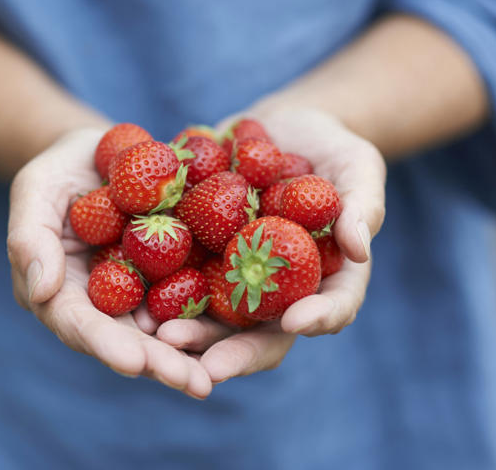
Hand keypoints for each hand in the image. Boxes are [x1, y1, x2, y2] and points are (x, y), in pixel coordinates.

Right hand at [7, 128, 212, 398]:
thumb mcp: (35, 191)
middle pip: (129, 339)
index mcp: (63, 292)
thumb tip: (40, 292)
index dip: (106, 344)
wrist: (102, 152)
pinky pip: (195, 296)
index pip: (80, 324)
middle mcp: (104, 303)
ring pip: (166, 329)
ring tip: (217, 376)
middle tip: (194, 384)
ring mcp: (142, 291)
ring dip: (191, 354)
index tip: (133, 362)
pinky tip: (244, 331)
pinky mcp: (175, 273)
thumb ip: (29, 238)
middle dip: (159, 363)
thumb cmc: (58, 171)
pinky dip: (214, 316)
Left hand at [156, 106, 385, 382]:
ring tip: (162, 336)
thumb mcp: (358, 167)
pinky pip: (178, 276)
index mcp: (322, 278)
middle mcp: (275, 289)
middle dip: (234, 349)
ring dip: (190, 331)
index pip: (328, 308)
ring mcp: (234, 274)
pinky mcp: (199, 253)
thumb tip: (360, 249)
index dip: (316, 318)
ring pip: (213, 315)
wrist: (278, 128)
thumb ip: (364, 206)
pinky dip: (157, 289)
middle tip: (208, 366)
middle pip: (260, 330)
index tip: (296, 322)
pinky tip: (132, 295)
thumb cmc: (332, 149)